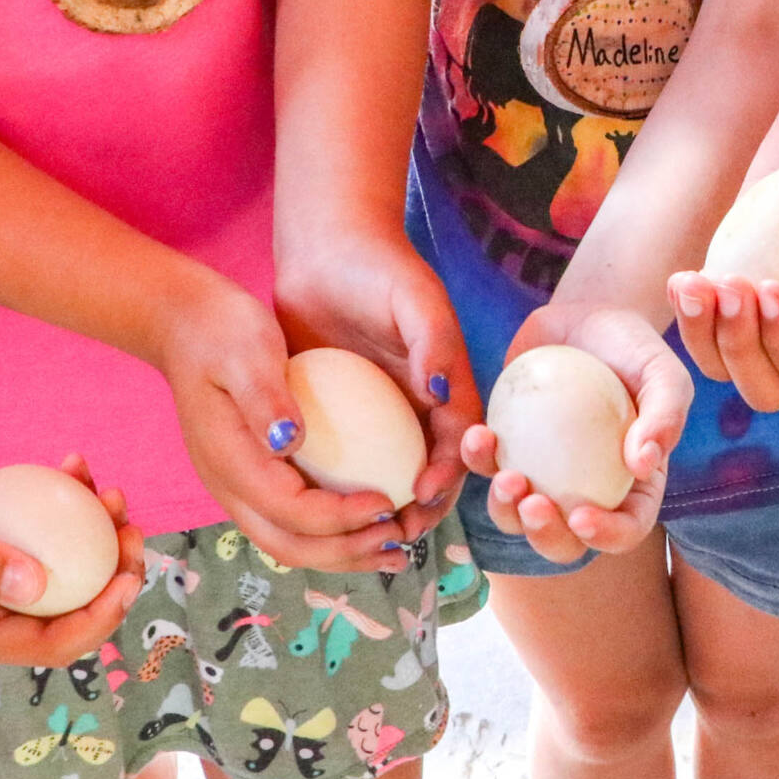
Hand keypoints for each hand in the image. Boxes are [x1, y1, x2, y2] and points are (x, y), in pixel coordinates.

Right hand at [0, 453, 144, 667]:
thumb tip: (39, 585)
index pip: (57, 642)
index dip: (101, 617)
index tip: (127, 576)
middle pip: (76, 604)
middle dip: (114, 571)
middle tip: (132, 528)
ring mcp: (3, 578)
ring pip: (70, 564)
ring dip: (99, 530)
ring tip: (109, 490)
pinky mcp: (3, 544)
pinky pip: (50, 529)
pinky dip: (68, 499)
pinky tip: (74, 463)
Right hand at [148, 271, 410, 573]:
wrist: (187, 328)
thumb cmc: (222, 331)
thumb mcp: (246, 351)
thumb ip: (265, 397)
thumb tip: (290, 441)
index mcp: (230, 461)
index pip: (290, 511)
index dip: (341, 517)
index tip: (387, 501)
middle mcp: (230, 487)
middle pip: (290, 546)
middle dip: (347, 552)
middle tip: (400, 539)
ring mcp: (239, 489)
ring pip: (292, 544)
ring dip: (345, 554)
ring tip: (395, 548)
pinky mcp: (254, 481)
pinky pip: (294, 524)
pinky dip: (335, 535)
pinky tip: (373, 522)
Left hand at [275, 226, 479, 537]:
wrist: (324, 247)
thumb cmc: (377, 266)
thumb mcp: (415, 298)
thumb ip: (434, 340)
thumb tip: (440, 394)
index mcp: (446, 383)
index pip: (460, 442)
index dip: (450, 475)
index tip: (422, 495)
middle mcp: (418, 404)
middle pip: (429, 469)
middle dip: (421, 508)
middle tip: (395, 531)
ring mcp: (379, 411)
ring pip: (386, 471)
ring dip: (381, 504)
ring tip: (361, 530)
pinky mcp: (340, 411)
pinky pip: (344, 456)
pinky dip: (340, 483)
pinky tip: (318, 504)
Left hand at [461, 301, 692, 560]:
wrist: (586, 316)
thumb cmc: (634, 347)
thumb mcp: (663, 373)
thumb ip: (665, 415)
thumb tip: (643, 465)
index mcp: (633, 486)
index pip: (627, 528)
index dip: (606, 536)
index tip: (581, 516)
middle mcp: (587, 490)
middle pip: (565, 541)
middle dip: (545, 536)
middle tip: (533, 503)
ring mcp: (543, 474)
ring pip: (517, 517)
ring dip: (505, 510)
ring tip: (505, 477)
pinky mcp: (509, 448)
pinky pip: (486, 467)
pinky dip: (477, 459)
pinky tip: (479, 435)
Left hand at [671, 75, 778, 405]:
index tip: (776, 289)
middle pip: (767, 384)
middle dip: (740, 349)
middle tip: (736, 286)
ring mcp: (776, 304)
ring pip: (724, 360)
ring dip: (704, 335)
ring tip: (699, 284)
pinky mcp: (742, 270)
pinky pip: (704, 316)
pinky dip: (687, 309)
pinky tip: (684, 279)